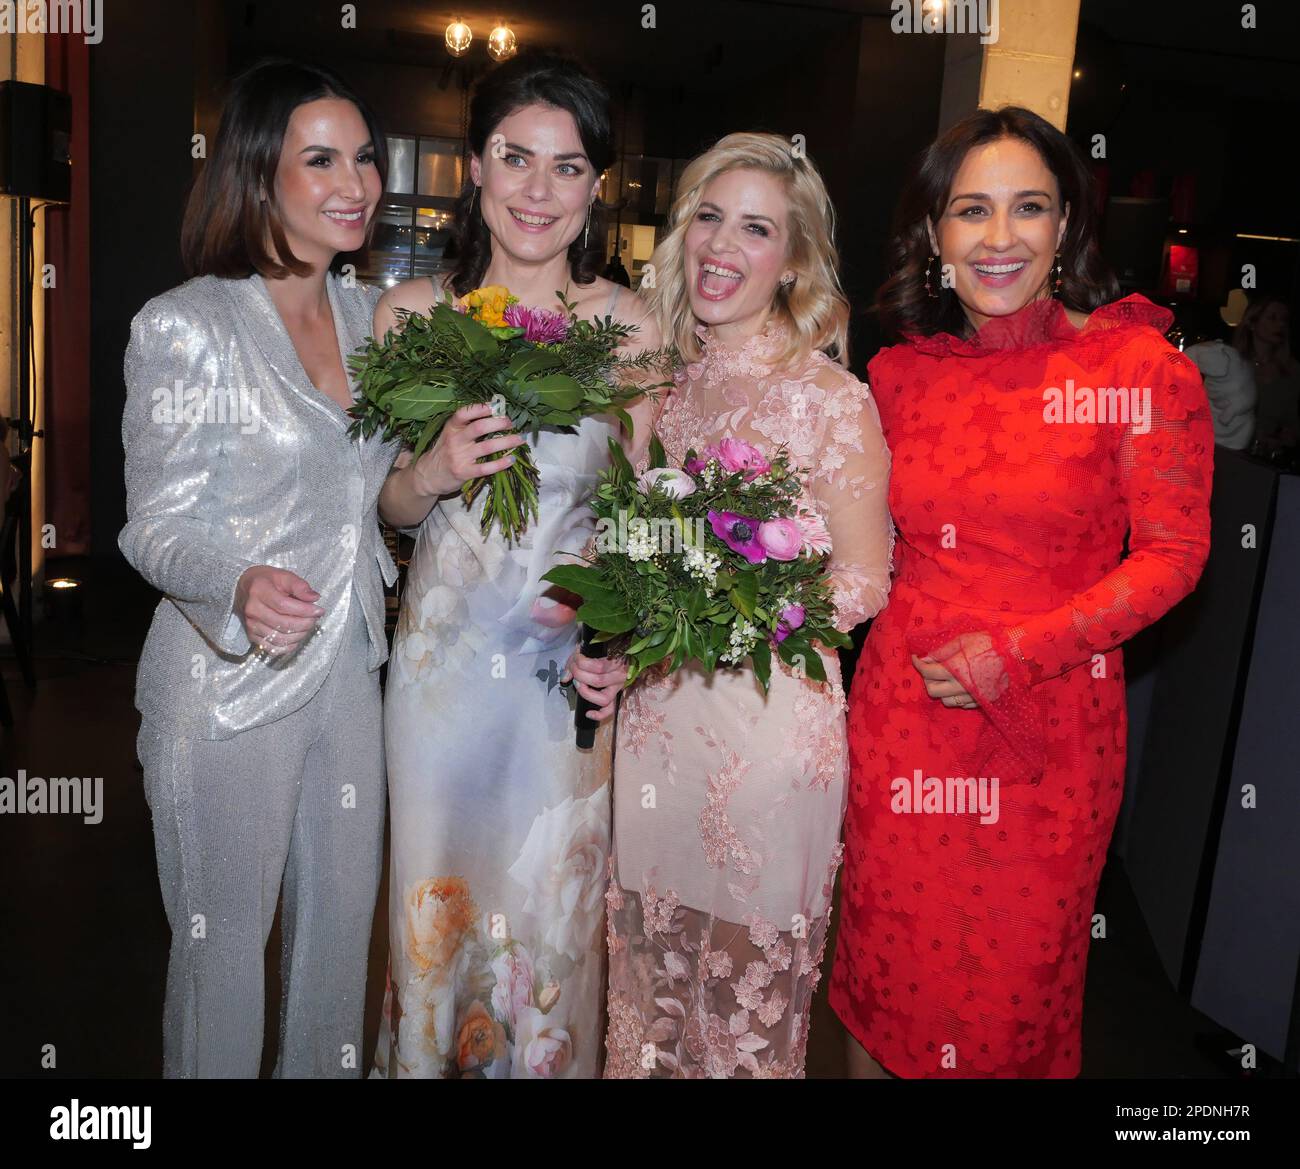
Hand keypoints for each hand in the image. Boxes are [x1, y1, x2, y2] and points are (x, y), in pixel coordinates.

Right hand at [235, 566, 324, 655]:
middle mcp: (252, 609)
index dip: (305, 610)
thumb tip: (314, 598)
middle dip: (305, 623)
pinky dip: (289, 645)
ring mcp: (251, 625)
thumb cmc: (267, 581)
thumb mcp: (284, 575)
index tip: (319, 610)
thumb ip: (300, 586)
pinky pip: (274, 648)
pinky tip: (297, 635)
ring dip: (300, 634)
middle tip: (315, 618)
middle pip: (283, 624)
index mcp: (259, 591)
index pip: (284, 606)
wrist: (246, 588)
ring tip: (308, 625)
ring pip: (280, 638)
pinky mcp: (252, 636)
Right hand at [410, 403, 525, 497]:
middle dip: (499, 423)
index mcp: (451, 427)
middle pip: (479, 427)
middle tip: (512, 423)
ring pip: (487, 447)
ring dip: (507, 442)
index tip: (498, 406)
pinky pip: (486, 468)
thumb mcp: (450, 434)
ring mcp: (459, 457)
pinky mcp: (464, 472)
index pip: (465, 413)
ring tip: (520, 439)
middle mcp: (455, 440)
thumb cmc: (444, 452)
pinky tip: (511, 459)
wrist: (427, 476)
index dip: (482, 408)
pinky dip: (501, 463)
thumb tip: (496, 414)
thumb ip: (467, 425)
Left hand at [561, 650, 628, 720]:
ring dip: (586, 693)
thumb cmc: (599, 652)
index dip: (582, 664)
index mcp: (616, 662)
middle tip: (573, 671)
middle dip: (580, 676)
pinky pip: (609, 710)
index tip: (576, 659)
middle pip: (598, 681)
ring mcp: (618, 688)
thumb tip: (565, 678)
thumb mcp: (587, 650)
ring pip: (604, 698)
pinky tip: (588, 713)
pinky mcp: (615, 697)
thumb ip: (574, 661)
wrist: (614, 652)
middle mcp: (619, 676)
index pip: (598, 666)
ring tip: (578, 685)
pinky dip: (599, 714)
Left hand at [910, 631, 1002, 708]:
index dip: (918, 664)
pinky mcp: (982, 702)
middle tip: (931, 669)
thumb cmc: (988, 643)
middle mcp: (960, 687)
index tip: (915, 658)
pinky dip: (957, 697)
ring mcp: (972, 696)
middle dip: (927, 679)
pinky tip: (961, 686)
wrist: (1015, 654)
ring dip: (942, 691)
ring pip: (946, 702)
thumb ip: (942, 651)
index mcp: (954, 670)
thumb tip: (925, 658)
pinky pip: (963, 705)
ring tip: (946, 679)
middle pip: (932, 691)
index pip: (927, 672)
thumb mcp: (962, 641)